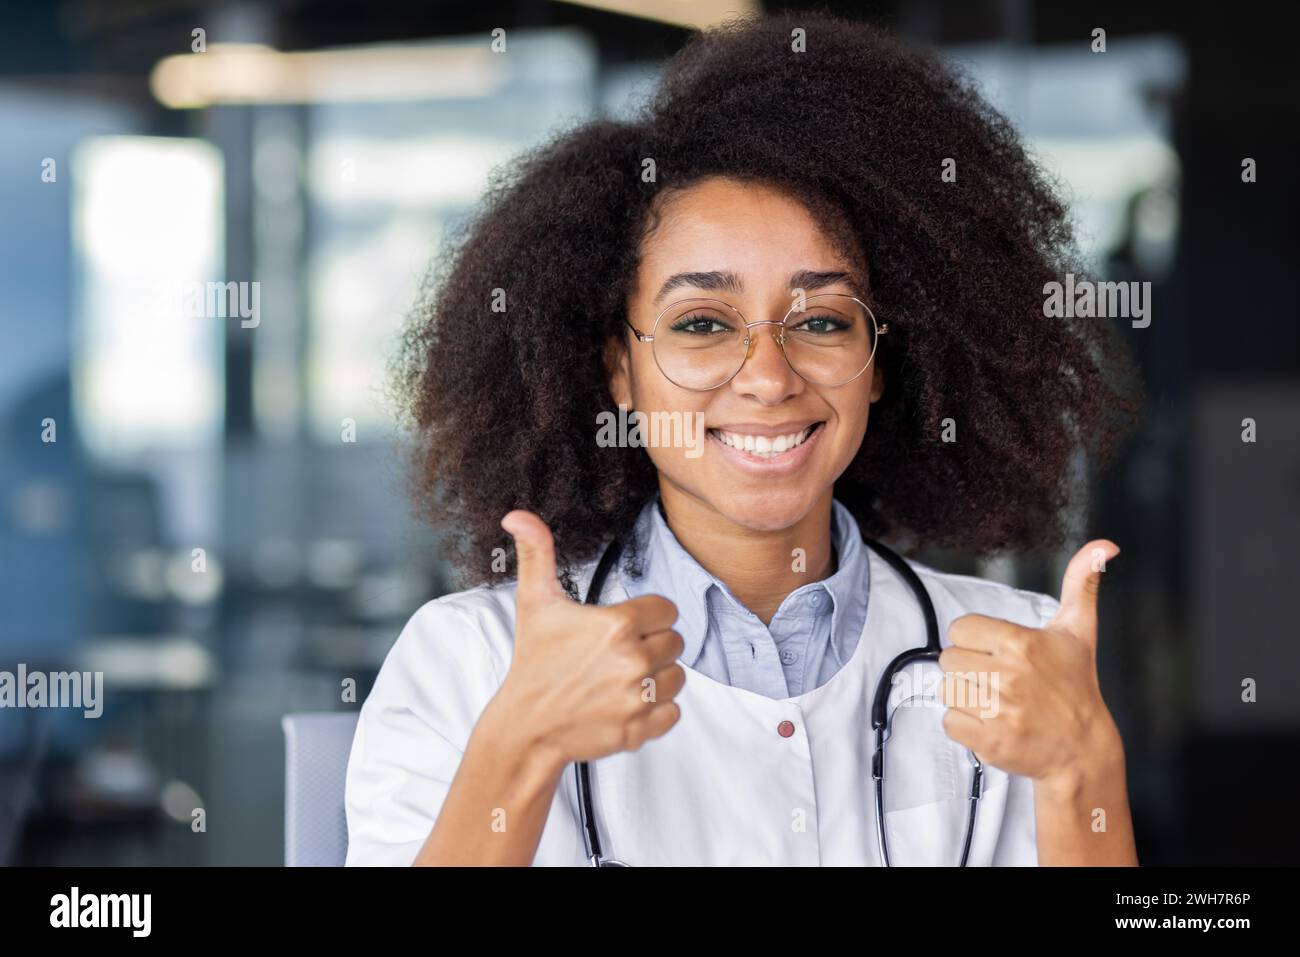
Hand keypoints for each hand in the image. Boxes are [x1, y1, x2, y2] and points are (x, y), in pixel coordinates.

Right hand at [493, 510, 685, 768]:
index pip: (667, 610)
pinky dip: (656, 711)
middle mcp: (633, 660)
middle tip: (619, 654)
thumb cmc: (534, 663)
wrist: (526, 726)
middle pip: (675, 642)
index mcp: (616, 624)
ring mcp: (638, 698)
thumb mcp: (535, 603)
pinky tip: (628, 703)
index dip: (648, 616)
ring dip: (658, 677)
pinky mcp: (640, 729)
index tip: (626, 626)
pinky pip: (674, 712)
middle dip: (652, 645)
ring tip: (623, 679)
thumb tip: (518, 515)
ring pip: (678, 676)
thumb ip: (536, 553)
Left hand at [938, 540, 1123, 787]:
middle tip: (999, 679)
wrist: (1084, 749)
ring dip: (966, 697)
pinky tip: (993, 723)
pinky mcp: (990, 742)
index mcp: (1020, 643)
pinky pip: (949, 723)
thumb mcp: (1078, 631)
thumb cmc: (1076, 685)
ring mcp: (999, 711)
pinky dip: (965, 726)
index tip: (997, 652)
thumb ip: (1081, 583)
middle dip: (969, 668)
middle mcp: (1009, 675)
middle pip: (949, 660)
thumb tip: (1104, 546)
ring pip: (947, 690)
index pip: (960, 629)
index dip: (974, 640)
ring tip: (997, 701)